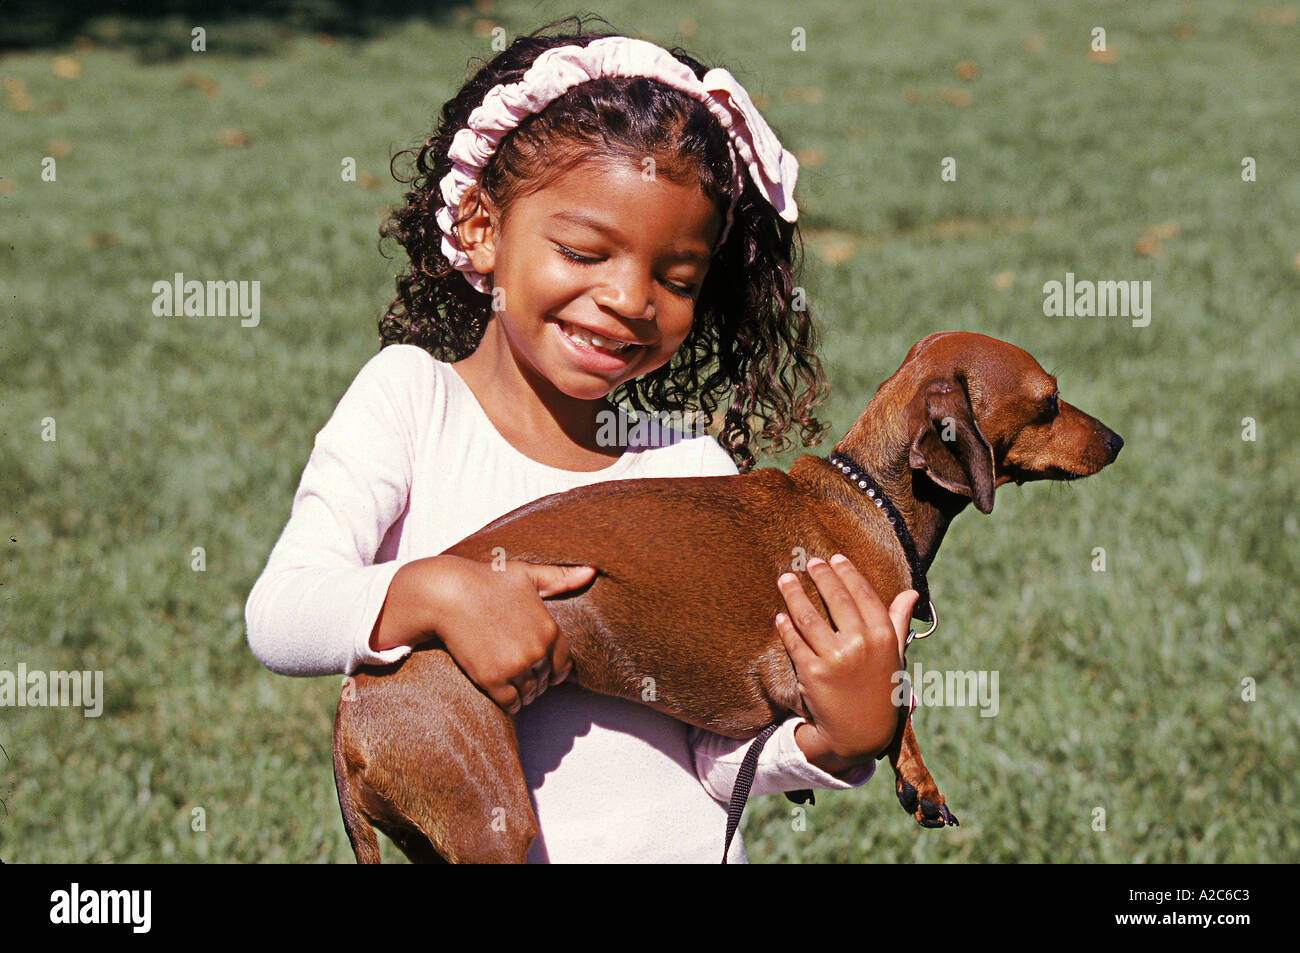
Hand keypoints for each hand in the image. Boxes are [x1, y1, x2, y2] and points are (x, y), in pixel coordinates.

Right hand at [375, 555, 594, 713]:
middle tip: (519, 672)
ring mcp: (516, 667)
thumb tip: (592, 572)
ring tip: (511, 682)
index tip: (541, 668)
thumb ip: (560, 577)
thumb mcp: (527, 574)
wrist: (447, 594)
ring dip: (523, 693)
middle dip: (535, 680)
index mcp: (550, 629)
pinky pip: (511, 704)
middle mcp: (537, 651)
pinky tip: (500, 691)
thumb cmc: (486, 580)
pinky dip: (509, 703)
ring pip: (529, 695)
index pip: (564, 665)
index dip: (553, 669)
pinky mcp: (493, 680)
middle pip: (545, 681)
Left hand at [774, 555, 917, 770]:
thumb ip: (897, 621)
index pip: (864, 594)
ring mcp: (836, 658)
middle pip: (836, 599)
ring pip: (809, 616)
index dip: (848, 573)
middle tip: (810, 562)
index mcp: (884, 637)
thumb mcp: (895, 656)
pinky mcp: (812, 672)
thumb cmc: (880, 689)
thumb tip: (911, 592)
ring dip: (794, 594)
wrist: (861, 733)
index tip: (836, 558)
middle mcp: (861, 644)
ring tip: (785, 579)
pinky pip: (795, 641)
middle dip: (821, 576)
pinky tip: (781, 615)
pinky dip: (786, 626)